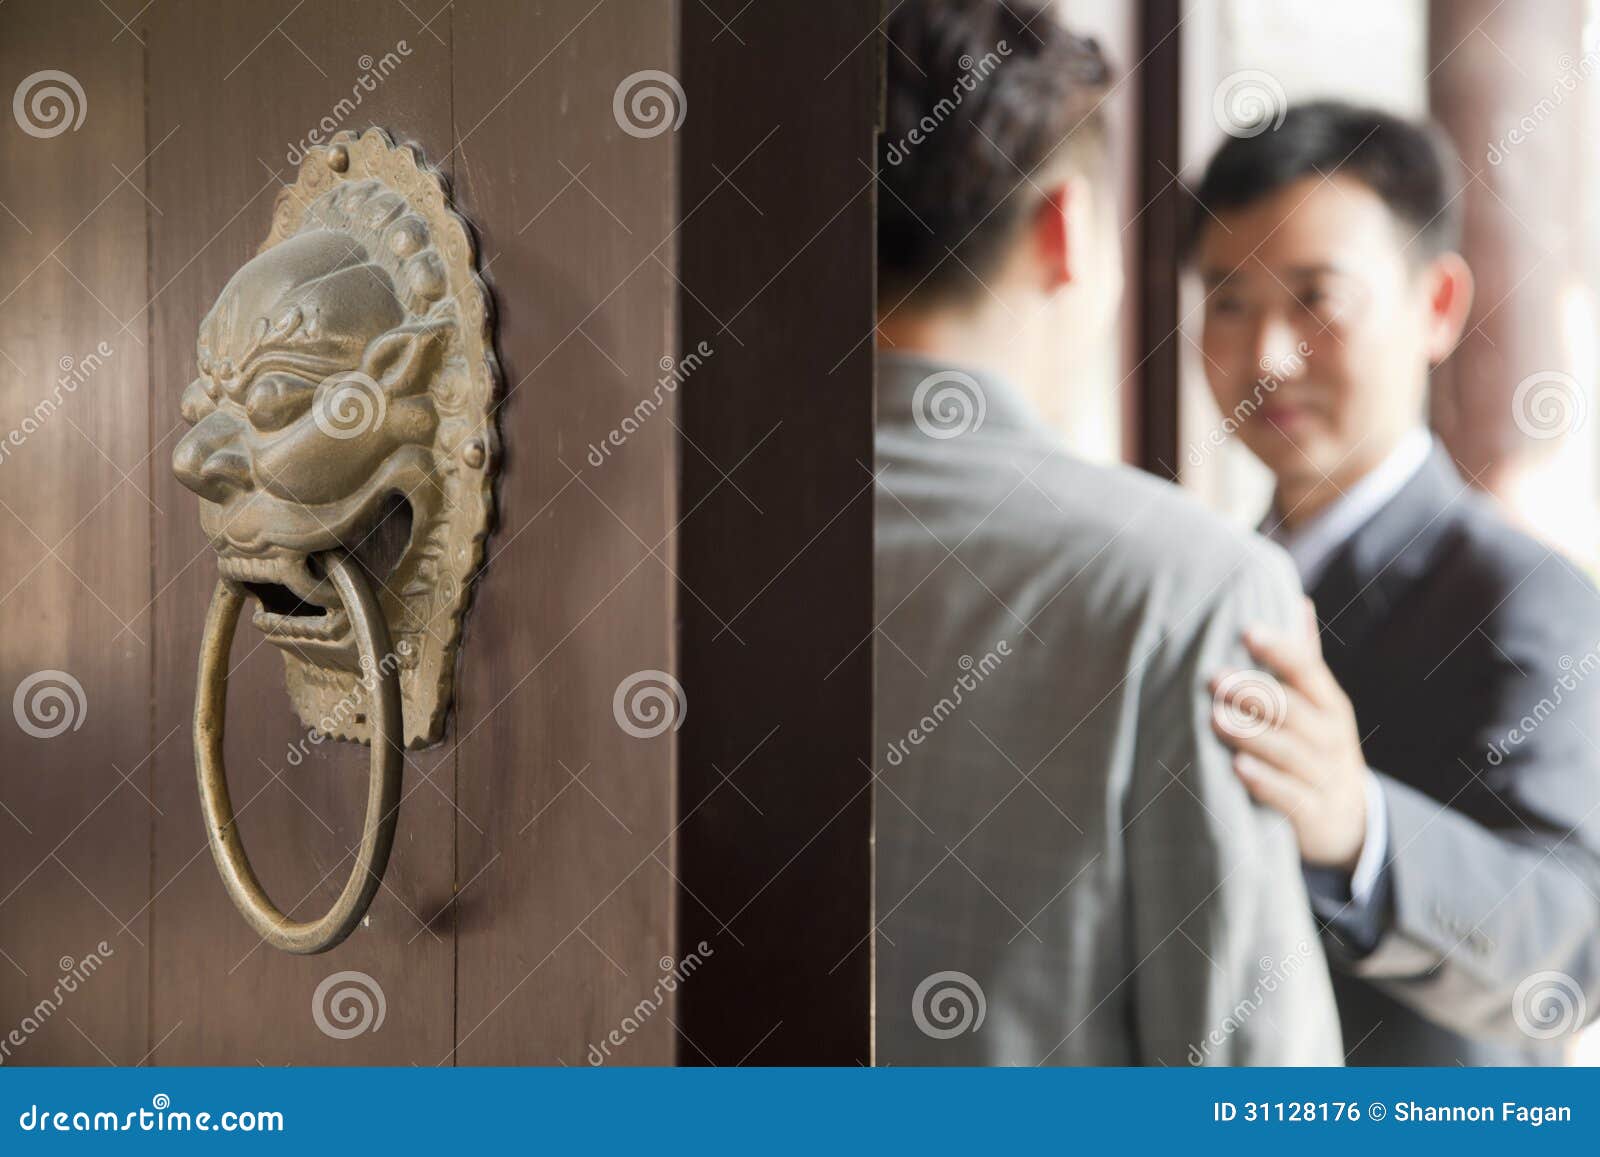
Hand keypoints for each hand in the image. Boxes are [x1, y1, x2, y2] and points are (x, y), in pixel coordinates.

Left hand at [1209, 598, 1368, 871]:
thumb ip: (1302, 659)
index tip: (1247, 630)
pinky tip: (1237, 767)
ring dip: (1253, 735)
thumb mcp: (1318, 705)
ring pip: (1290, 752)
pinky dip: (1265, 781)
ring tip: (1216, 718)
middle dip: (1256, 693)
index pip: (1308, 671)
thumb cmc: (1317, 747)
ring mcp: (1326, 777)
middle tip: (1215, 677)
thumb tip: (1297, 601)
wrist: (1348, 821)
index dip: (1280, 650)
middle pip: (1295, 711)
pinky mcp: (1314, 814)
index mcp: (1330, 705)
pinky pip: (1291, 796)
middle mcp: (1331, 738)